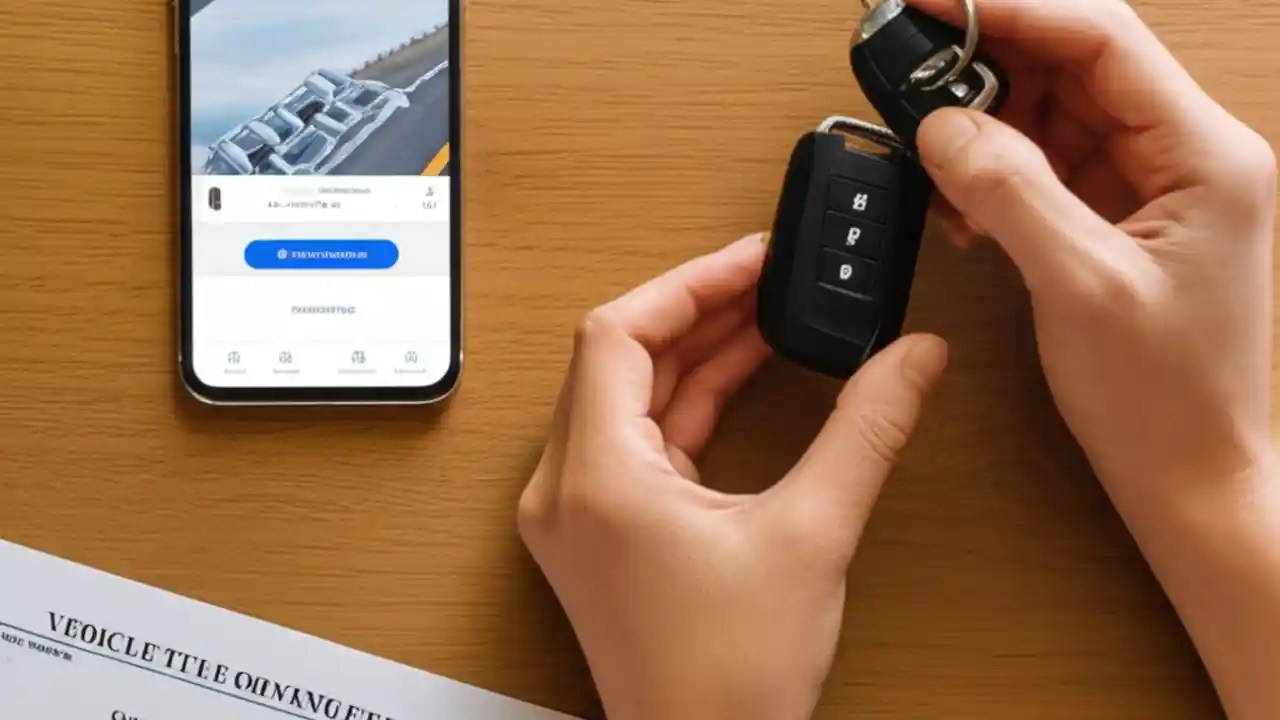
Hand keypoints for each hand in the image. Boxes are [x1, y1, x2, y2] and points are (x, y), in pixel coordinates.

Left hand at [518, 236, 947, 719]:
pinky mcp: (601, 532)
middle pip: (621, 357)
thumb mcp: (812, 538)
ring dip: (698, 354)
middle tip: (766, 278)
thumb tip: (912, 358)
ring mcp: (577, 512)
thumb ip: (865, 432)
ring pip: (629, 397)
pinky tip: (744, 375)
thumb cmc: (730, 680)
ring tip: (769, 315)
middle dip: (699, 311)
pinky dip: (690, 403)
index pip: (618, 333)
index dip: (687, 282)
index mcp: (596, 478)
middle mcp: (566, 488)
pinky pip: (638, 439)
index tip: (747, 259)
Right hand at [909, 2, 1279, 715]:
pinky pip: (1052, 170)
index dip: (1012, 8)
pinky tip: (960, 201)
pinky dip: (999, 173)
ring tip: (928, 150)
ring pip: (1058, 117)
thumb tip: (942, 126)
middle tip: (910, 66)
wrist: (1194, 481)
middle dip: (989, 63)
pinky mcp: (1124, 225)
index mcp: (1206, 157)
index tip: (934, 2)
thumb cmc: (1166, 399)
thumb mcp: (1079, 286)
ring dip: (988, 124)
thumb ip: (1009, 190)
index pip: (1100, 42)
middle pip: (1076, 69)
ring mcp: (1156, 192)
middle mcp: (1188, 160)